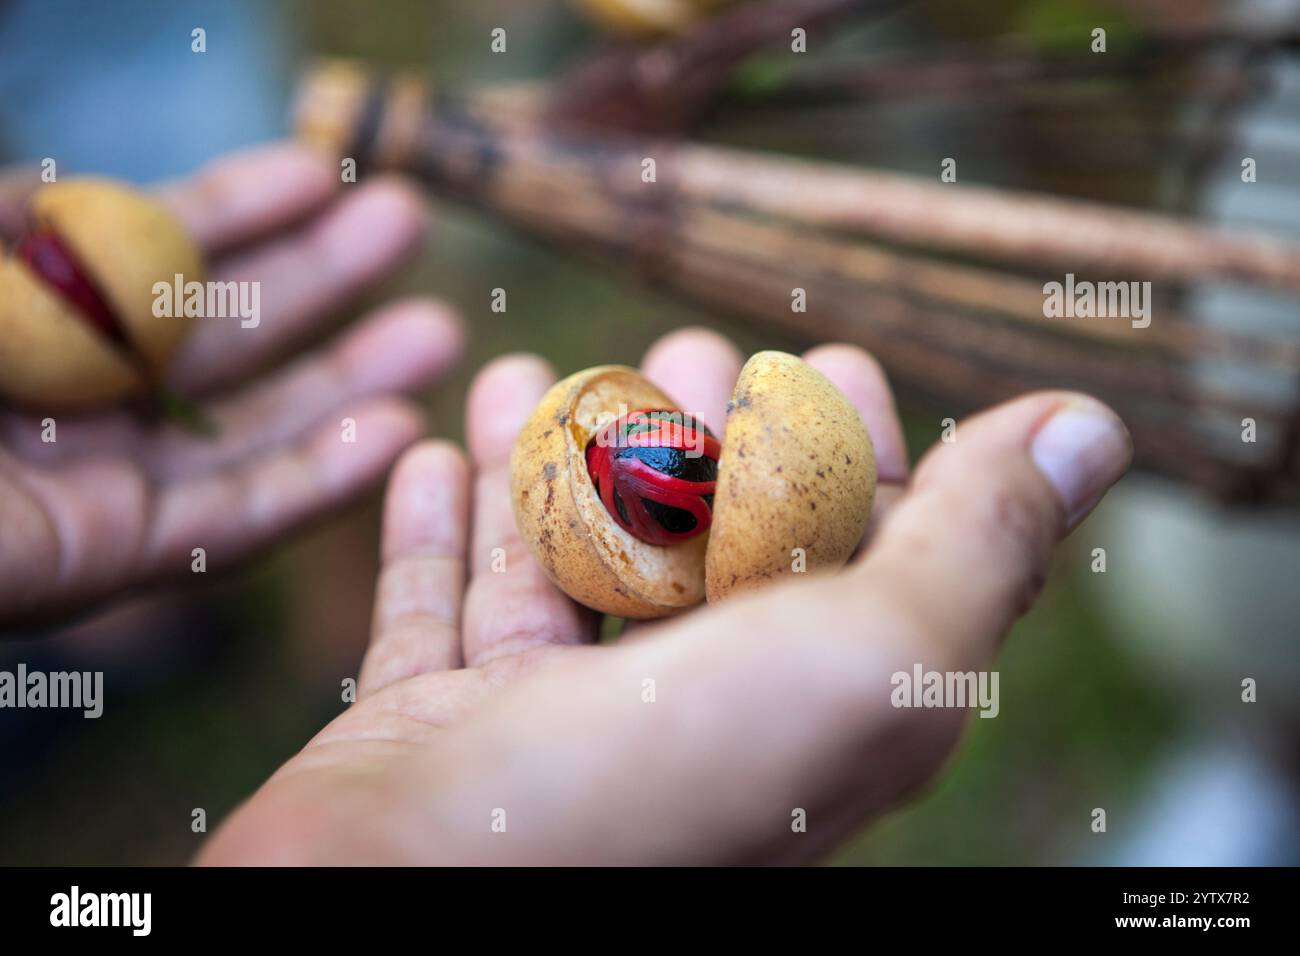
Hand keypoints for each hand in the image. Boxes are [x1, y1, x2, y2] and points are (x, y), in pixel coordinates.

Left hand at [0, 144, 461, 628]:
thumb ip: (16, 223)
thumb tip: (69, 181)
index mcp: (21, 304)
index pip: (149, 246)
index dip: (237, 204)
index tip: (318, 167)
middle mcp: (67, 387)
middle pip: (220, 331)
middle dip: (319, 275)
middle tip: (406, 224)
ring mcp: (95, 472)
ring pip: (250, 424)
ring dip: (350, 379)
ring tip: (438, 330)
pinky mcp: (112, 555)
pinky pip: (236, 517)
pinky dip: (322, 477)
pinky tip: (399, 431)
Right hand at [199, 328, 1130, 864]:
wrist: (384, 905)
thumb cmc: (645, 795)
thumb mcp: (860, 661)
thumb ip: (973, 547)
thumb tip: (1091, 431)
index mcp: (790, 718)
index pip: (841, 571)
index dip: (852, 459)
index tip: (828, 363)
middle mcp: (672, 730)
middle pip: (693, 557)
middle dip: (689, 441)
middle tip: (678, 352)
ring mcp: (539, 732)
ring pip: (550, 571)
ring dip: (544, 467)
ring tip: (529, 374)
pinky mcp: (424, 733)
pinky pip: (428, 615)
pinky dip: (435, 533)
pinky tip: (428, 457)